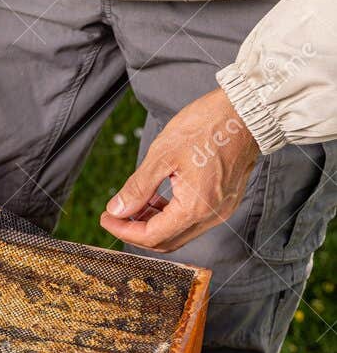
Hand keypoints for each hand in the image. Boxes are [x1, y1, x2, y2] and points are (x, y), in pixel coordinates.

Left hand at [100, 87, 260, 252]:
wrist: (246, 111)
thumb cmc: (207, 126)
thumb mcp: (163, 155)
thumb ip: (138, 188)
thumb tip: (117, 210)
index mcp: (196, 208)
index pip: (152, 236)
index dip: (124, 231)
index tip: (106, 218)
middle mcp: (212, 216)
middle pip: (167, 241)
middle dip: (136, 231)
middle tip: (115, 215)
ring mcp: (221, 210)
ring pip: (179, 231)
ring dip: (153, 223)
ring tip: (133, 204)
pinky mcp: (225, 201)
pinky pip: (193, 219)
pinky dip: (171, 214)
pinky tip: (157, 198)